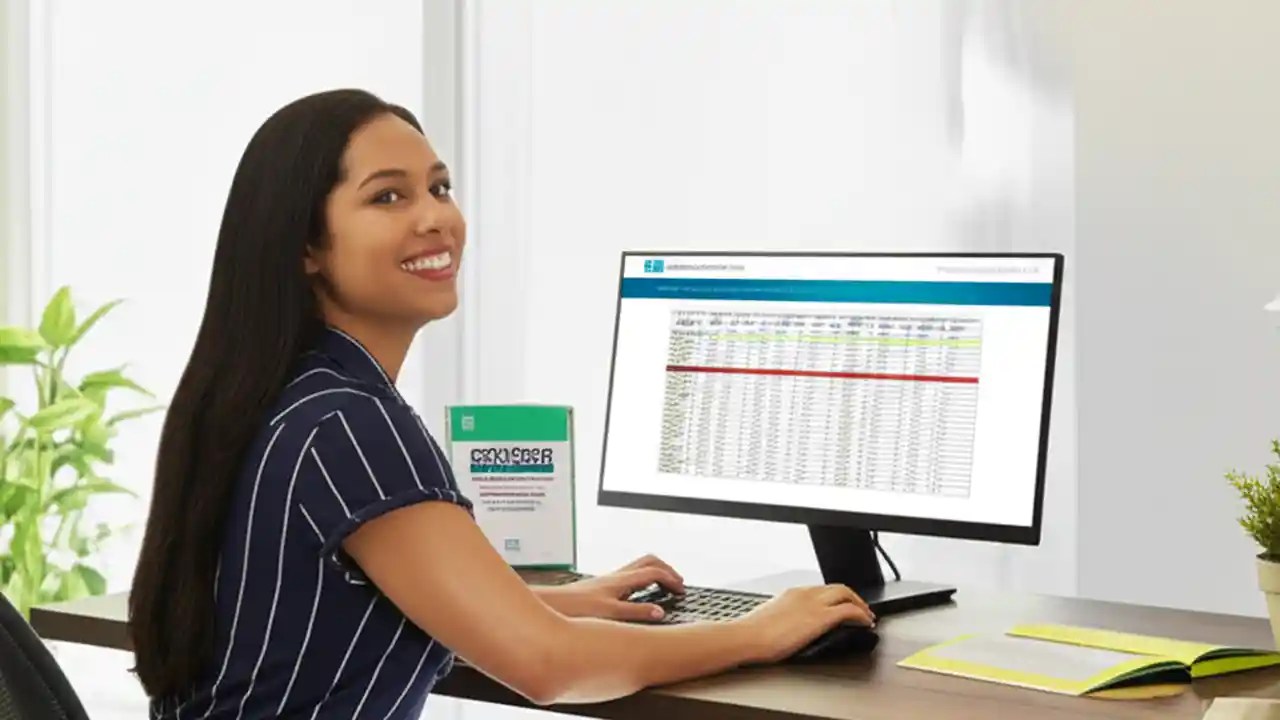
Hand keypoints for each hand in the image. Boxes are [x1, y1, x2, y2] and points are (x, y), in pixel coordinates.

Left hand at [541, 554, 686, 621]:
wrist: (549, 605)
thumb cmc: (574, 608)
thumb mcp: (610, 613)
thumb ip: (636, 612)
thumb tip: (660, 612)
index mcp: (621, 580)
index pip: (654, 571)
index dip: (671, 578)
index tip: (682, 590)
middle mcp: (616, 576)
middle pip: (648, 561)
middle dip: (666, 569)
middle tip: (677, 583)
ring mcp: (608, 580)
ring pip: (638, 567)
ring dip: (654, 572)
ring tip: (663, 586)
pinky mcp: (601, 587)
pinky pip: (629, 576)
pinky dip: (641, 580)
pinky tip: (638, 594)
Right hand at [736, 584, 874, 663]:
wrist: (749, 636)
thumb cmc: (753, 633)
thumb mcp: (771, 618)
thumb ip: (785, 616)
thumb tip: (789, 625)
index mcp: (793, 593)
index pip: (822, 589)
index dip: (837, 597)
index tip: (842, 605)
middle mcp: (806, 593)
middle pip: (838, 587)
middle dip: (853, 597)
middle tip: (861, 609)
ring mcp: (814, 603)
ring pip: (846, 594)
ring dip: (860, 604)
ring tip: (867, 617)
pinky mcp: (821, 617)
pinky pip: (849, 610)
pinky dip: (861, 615)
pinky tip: (866, 624)